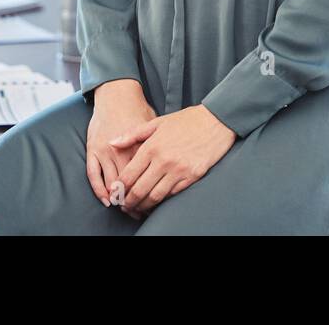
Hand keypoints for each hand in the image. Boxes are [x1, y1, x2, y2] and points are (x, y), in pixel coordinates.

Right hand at [85, 80, 155, 213]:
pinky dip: (98, 189)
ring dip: (117, 199)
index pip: (144, 177)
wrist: (116, 94)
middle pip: (128, 184)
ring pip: (111, 182)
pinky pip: (93, 174)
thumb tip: (169, 163)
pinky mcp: (92, 149)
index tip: (152, 204)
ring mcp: (104, 151)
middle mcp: (121, 151)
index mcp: (139, 147)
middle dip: (133, 201)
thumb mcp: (154, 127)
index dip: (148, 192)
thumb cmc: (138, 109)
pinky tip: (105, 199)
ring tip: (124, 208)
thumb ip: (158, 146)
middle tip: (138, 211)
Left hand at [111, 105, 235, 216]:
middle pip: (139, 190)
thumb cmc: (187, 120)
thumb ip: (132, 134)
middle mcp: (164, 160)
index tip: (116, 194)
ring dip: (144, 206)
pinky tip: (157, 201)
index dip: (119, 189)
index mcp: (152, 146)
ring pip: (155, 196)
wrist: (217, 120)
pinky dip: (163, 200)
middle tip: (125, 206)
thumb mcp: (158, 122)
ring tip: (138, 208)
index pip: (129, 175)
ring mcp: (179, 170)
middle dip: (129, 202)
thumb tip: (112, 143)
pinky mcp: (192, 176)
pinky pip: (173, 194)